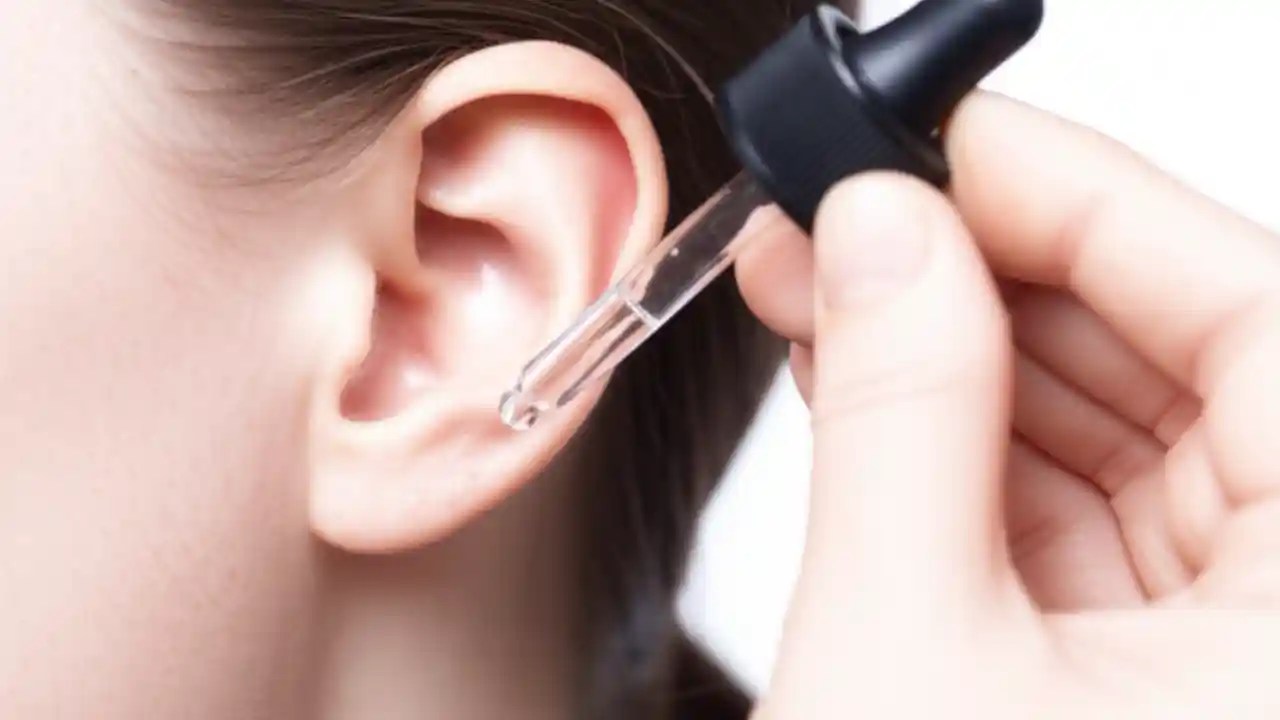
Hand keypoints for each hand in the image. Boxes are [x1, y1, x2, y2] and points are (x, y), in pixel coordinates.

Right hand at [736, 94, 1279, 717]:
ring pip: (1130, 436)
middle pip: (1193, 364)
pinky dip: (970, 446)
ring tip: (831, 294)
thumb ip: (898, 415)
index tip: (949, 148)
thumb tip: (880, 235)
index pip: (1264, 319)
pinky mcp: (1165, 680)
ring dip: (964, 354)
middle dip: (995, 275)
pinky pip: (1089, 514)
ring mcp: (1243, 657)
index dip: (1093, 206)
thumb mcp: (900, 654)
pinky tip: (873, 381)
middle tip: (856, 219)